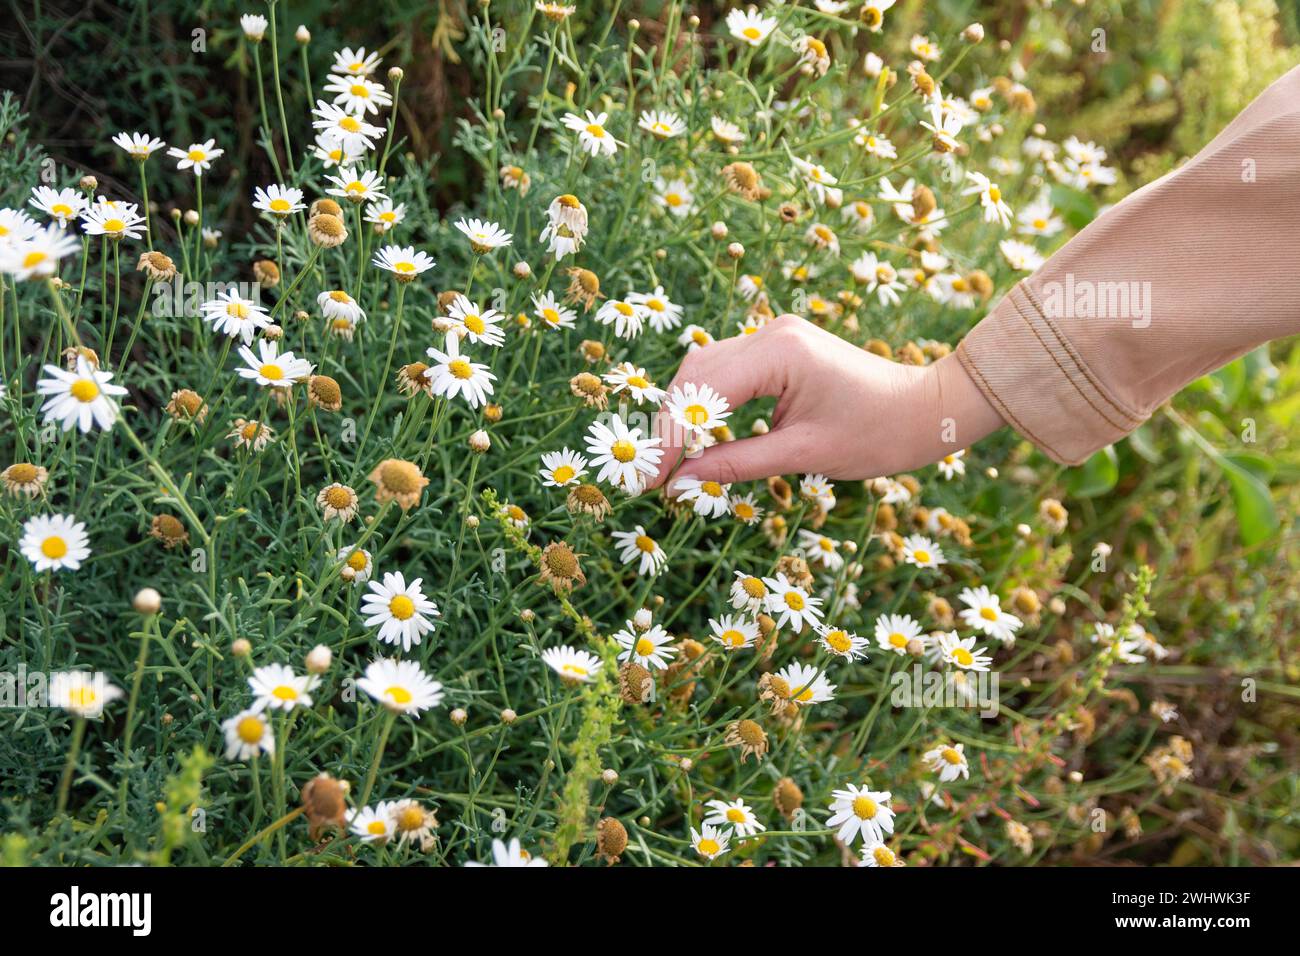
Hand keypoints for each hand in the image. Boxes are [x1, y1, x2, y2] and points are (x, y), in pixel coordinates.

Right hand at [648, 314, 1004, 489]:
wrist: (927, 410)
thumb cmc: (879, 434)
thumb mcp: (804, 456)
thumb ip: (736, 464)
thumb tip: (681, 482)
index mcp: (781, 351)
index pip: (703, 392)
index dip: (672, 437)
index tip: (651, 478)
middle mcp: (772, 332)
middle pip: (696, 373)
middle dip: (672, 424)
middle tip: (654, 474)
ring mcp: (775, 335)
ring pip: (706, 369)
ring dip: (685, 413)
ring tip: (671, 460)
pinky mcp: (780, 347)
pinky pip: (728, 371)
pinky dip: (708, 404)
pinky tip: (700, 438)